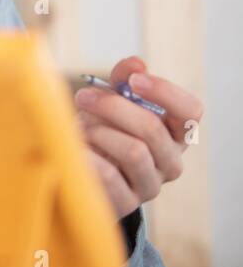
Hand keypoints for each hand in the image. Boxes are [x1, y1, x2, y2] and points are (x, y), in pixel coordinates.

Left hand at [75, 55, 201, 218]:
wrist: (79, 173)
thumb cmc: (101, 131)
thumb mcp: (111, 102)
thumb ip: (123, 79)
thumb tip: (135, 63)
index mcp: (174, 134)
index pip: (191, 112)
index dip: (165, 92)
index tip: (134, 79)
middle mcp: (170, 162)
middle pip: (152, 128)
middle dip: (112, 106)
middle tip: (83, 97)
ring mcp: (151, 185)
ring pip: (134, 151)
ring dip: (99, 132)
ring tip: (79, 128)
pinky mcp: (127, 203)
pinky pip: (109, 176)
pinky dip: (88, 156)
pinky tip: (76, 149)